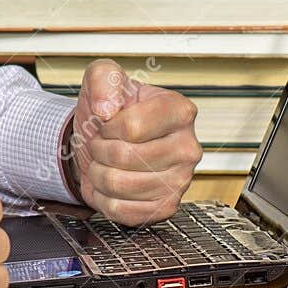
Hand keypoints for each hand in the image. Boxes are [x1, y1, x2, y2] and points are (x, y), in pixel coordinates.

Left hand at [66, 59, 200, 225]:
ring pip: (118, 184)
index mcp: (179, 111)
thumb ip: (104, 79)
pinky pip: (120, 210)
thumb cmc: (110, 110)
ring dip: (99, 172)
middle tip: (103, 142)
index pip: (133, 127)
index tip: (108, 120)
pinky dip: (104, 197)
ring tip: (106, 160)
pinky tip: (112, 181)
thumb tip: (107, 108)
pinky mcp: (166, 207)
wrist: (103, 141)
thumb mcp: (103, 77)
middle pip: (124, 157)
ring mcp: (180, 181)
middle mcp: (188, 147)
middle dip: (100, 149)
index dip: (108, 126)